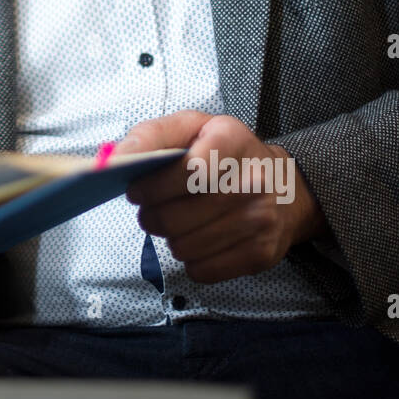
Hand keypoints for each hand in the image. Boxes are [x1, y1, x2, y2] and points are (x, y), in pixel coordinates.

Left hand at [116, 110, 328, 284]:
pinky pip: (203, 270)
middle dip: (152, 217)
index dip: (152, 186)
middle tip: (151, 211)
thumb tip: (114, 159)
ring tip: (177, 223)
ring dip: (170, 238)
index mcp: (232, 140)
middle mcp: (253, 181)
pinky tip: (198, 239)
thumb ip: (150, 136)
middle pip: (178, 217)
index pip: (187, 171)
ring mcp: (260, 220)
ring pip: (185, 247)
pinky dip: (191, 259)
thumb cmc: (225, 154)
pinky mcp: (260, 254)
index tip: (135, 190)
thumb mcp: (190, 128)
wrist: (284, 187)